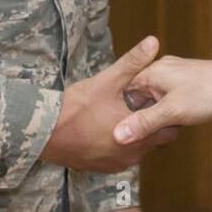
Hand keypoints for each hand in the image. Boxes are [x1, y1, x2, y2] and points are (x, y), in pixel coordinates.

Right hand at [41, 36, 179, 171]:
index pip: (169, 129)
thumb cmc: (75, 108)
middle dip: (150, 122)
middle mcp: (131, 155)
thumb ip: (133, 62)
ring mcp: (117, 164)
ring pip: (137, 148)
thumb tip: (153, 42)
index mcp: (138, 135)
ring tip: (123, 114)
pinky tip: (108, 127)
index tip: (158, 100)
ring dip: (135, 134)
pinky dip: (119, 144)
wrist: (43, 133)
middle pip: (154, 139)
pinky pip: (120, 156)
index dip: (165, 112)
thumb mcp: (107, 80)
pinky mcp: (102, 169)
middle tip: (140, 104)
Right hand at [112, 56, 211, 144]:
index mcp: (151, 73)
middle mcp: (159, 74)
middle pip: (137, 100)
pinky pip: (166, 105)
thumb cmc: (209, 92)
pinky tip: (169, 130)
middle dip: (137, 119)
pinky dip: (165, 117)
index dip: (119, 113)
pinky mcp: (185, 91)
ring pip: (153, 104)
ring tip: (151, 138)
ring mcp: (173, 82)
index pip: (124, 93)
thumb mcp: (172, 111)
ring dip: (152, 120)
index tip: (115, 132)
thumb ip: (144, 123)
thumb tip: (117, 135)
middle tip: (135, 141)